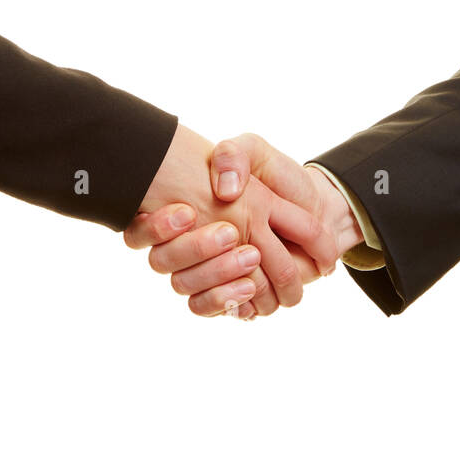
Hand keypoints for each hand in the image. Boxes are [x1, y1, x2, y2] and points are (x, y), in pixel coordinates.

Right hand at [127, 125, 337, 317]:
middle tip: (231, 234)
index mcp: (184, 210)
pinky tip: (251, 287)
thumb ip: (234, 155)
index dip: (155, 227)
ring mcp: (204, 271)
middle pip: (163, 260)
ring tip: (252, 257)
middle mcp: (187, 243)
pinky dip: (228, 300)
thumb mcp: (256, 151)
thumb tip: (224, 189)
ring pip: (185, 287)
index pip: (141, 229)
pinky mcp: (224, 294)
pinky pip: (208, 308)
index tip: (187, 213)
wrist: (319, 210)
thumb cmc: (280, 179)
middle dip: (196, 249)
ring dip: (216, 274)